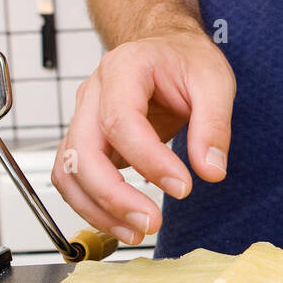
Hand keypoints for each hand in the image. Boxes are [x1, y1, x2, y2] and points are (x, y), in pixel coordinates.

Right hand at [52, 26, 235, 244]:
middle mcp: (93, 93)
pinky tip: (121, 223)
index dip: (149, 160)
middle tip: (151, 223)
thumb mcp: (215, 82)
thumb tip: (211, 170)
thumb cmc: (185, 60)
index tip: (183, 187)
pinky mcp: (86, 143)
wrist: (165, 49)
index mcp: (123, 69)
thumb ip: (214, 125)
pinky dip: (91, 206)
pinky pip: (74, 180)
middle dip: (113, 196)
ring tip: (136, 233)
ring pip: (68, 172)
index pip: (121, 120)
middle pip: (81, 152)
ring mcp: (84, 119)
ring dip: (97, 209)